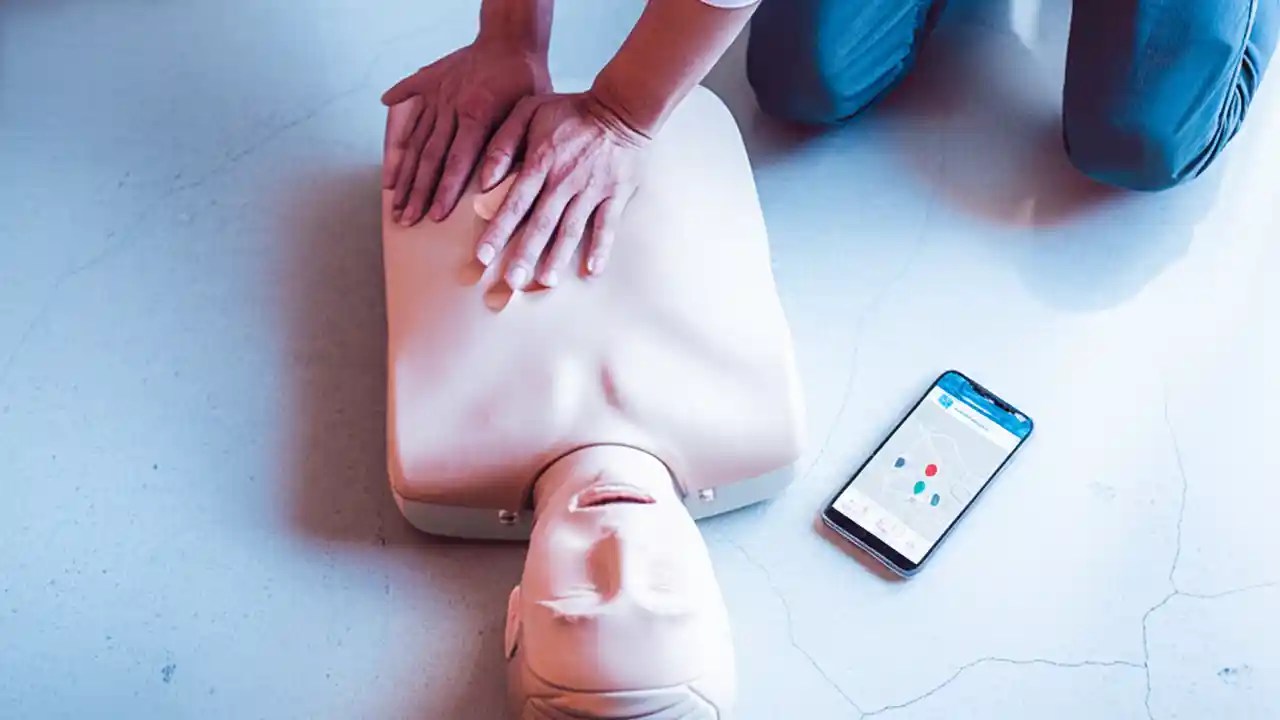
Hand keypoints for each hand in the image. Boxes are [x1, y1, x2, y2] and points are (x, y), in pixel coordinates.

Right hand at [381, 41, 548, 225]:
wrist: (512, 39)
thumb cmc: (526, 79)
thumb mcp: (529, 115)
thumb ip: (511, 148)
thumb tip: (493, 184)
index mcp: (477, 115)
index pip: (456, 163)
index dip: (444, 192)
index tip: (433, 216)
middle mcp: (451, 106)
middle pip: (429, 157)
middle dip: (416, 191)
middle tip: (405, 218)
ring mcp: (438, 93)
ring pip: (415, 137)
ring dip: (403, 169)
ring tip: (392, 195)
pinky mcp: (430, 80)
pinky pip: (408, 97)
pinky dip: (396, 115)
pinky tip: (386, 138)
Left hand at [476, 92, 647, 287]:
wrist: (623, 107)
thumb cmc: (571, 111)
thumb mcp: (528, 110)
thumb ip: (503, 142)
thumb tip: (486, 179)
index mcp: (541, 161)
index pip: (514, 202)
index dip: (498, 230)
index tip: (483, 256)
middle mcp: (564, 180)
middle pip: (541, 223)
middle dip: (524, 253)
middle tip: (511, 282)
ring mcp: (592, 190)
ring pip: (571, 228)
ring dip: (558, 256)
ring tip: (546, 281)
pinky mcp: (616, 195)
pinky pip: (607, 225)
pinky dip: (601, 247)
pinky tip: (592, 270)